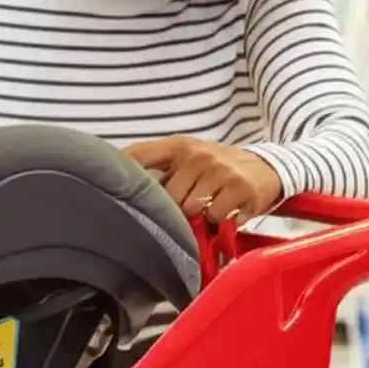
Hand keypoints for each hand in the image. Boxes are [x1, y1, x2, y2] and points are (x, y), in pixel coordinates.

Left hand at [123, 136, 282, 222]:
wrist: (268, 167)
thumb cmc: (215, 167)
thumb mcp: (185, 158)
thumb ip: (154, 167)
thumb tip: (113, 186)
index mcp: (177, 146)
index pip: (139, 156)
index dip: (120, 171)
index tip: (100, 187)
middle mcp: (197, 155)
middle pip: (166, 197)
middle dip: (172, 210)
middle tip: (186, 209)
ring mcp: (221, 170)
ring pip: (191, 209)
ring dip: (197, 217)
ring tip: (206, 209)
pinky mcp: (241, 189)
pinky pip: (216, 217)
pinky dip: (219, 221)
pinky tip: (226, 211)